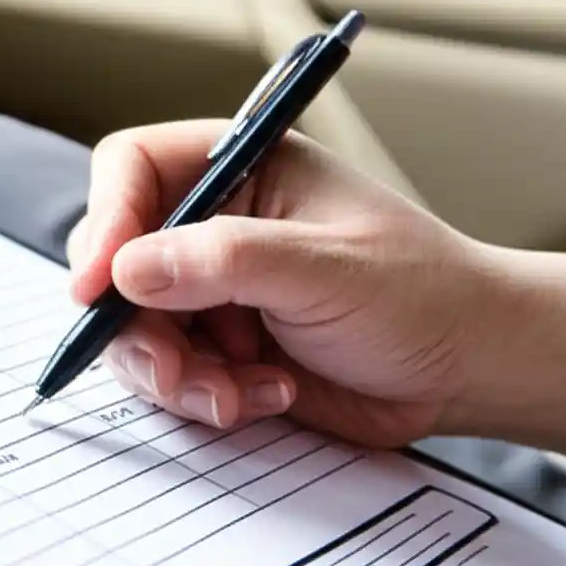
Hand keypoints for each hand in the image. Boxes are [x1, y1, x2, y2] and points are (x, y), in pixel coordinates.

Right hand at [67, 120, 493, 447]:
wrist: (466, 370)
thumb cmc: (421, 293)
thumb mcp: (324, 268)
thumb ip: (223, 262)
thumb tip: (126, 270)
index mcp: (239, 168)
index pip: (133, 170)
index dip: (106, 221)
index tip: (98, 285)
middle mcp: (211, 223)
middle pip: (116, 260)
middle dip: (137, 325)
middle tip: (174, 369)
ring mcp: (208, 290)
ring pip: (132, 328)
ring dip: (172, 373)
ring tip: (236, 394)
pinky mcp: (215, 348)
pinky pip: (167, 374)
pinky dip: (202, 397)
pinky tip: (265, 397)